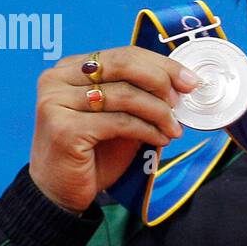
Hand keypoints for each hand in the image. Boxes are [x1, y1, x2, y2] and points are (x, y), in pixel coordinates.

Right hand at [28, 45, 199, 213]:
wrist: (60, 191)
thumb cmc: (92, 153)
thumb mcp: (119, 116)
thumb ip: (139, 95)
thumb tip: (181, 83)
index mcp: (70, 68)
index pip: (124, 54)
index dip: (162, 65)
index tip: (189, 81)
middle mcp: (57, 79)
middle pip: (123, 65)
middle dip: (161, 81)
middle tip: (181, 101)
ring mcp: (57, 102)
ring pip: (125, 95)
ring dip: (159, 112)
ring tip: (173, 129)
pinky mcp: (64, 128)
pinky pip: (120, 122)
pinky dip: (147, 130)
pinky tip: (160, 139)